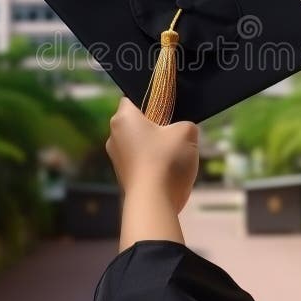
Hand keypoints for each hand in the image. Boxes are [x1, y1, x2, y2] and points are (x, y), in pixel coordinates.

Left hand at [106, 98, 198, 212]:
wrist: (153, 202)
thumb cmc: (166, 159)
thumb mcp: (186, 133)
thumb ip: (186, 124)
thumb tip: (181, 131)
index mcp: (123, 118)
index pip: (132, 98)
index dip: (150, 100)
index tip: (167, 108)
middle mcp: (113, 136)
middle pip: (136, 123)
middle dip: (155, 126)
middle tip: (175, 131)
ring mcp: (116, 159)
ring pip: (138, 144)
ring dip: (154, 146)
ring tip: (175, 155)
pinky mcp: (123, 177)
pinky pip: (140, 162)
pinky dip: (152, 164)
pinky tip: (168, 172)